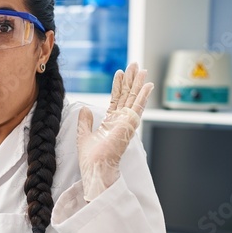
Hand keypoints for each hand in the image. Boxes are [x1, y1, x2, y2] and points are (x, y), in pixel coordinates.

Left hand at [77, 63, 153, 201]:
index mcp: (111, 123)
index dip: (118, 86)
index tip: (119, 73)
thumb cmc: (91, 158)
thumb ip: (84, 122)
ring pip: (134, 98)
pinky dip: (143, 95)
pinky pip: (138, 107)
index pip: (116, 100)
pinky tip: (148, 84)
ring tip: (141, 69)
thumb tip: (84, 108)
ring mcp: (127, 122)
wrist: (95, 167)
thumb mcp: (83, 135)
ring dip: (138, 83)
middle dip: (130, 80)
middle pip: (127, 96)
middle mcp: (121, 121)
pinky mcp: (130, 124)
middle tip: (134, 64)